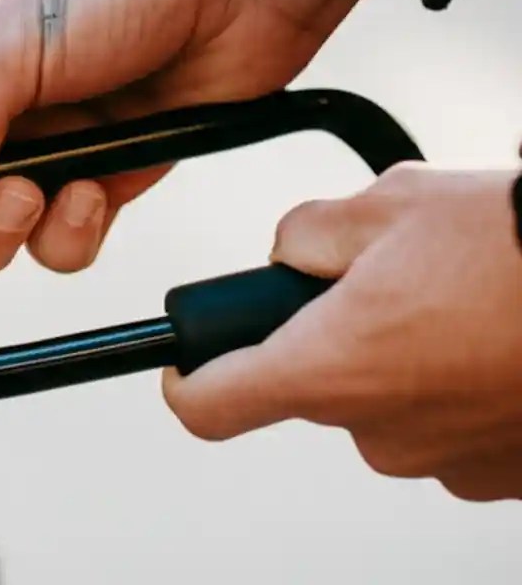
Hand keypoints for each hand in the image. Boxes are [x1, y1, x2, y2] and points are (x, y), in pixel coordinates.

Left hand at [163, 164, 521, 501]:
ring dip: (401, 359)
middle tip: (384, 286)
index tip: (187, 364)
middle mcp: (380, 431)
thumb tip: (291, 251)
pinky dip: (452, 387)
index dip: (189, 381)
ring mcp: (442, 461)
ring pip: (385, 404)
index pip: (211, 407)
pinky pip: (444, 425)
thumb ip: (311, 231)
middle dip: (332, 334)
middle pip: (313, 386)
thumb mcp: (391, 204)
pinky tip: (490, 340)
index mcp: (332, 369)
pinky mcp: (496, 475)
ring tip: (456, 304)